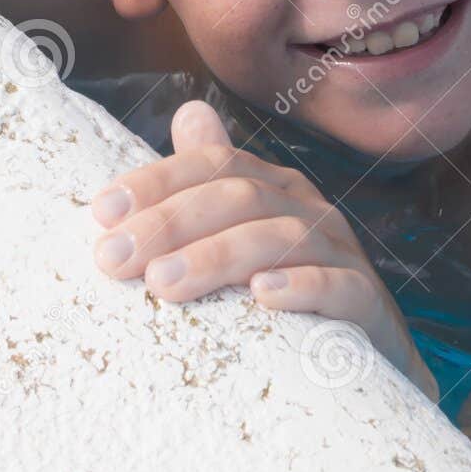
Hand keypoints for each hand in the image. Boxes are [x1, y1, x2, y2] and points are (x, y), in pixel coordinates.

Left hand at [90, 98, 438, 400]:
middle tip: (113, 258)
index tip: (101, 212)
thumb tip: (188, 110)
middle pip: (237, 196)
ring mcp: (340, 252)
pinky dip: (299, 285)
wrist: (369, 361)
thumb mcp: (247, 236)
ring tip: (162, 283)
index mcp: (272, 187)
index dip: (156, 182)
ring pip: (278, 237)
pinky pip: (336, 285)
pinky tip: (262, 296)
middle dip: (170, 222)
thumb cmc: (291, 293)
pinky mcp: (366, 302)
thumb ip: (213, 182)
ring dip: (215, 256)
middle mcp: (307, 208)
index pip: (211, 165)